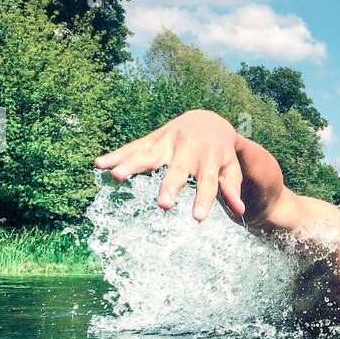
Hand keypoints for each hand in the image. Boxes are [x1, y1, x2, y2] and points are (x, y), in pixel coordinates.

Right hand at [94, 110, 245, 220]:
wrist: (208, 120)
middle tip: (163, 204)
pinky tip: (99, 164)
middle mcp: (187, 149)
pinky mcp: (153, 139)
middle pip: (177, 170)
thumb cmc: (220, 152)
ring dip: (131, 164)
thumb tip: (240, 210)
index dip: (203, 199)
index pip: (207, 182)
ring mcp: (167, 142)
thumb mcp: (229, 167)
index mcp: (209, 158)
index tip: (197, 218)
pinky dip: (116, 155)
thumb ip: (231, 187)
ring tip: (115, 176)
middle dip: (170, 186)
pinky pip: (133, 148)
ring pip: (149, 155)